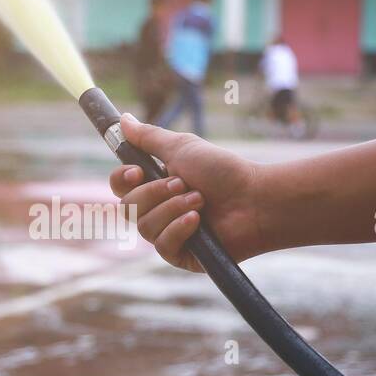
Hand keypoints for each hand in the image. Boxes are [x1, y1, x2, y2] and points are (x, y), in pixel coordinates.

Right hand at [108, 114, 265, 271]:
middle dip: (154, 193)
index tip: (137, 172)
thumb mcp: (183, 148)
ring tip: (200, 200)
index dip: (122, 180)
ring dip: (172, 209)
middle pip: (127, 208)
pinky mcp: (182, 256)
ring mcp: (169, 234)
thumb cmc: (224, 172)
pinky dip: (179, 229)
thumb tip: (123, 120)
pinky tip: (198, 222)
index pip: (120, 187)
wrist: (255, 199)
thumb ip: (150, 137)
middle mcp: (158, 210)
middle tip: (183, 183)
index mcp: (156, 185)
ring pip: (144, 227)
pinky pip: (162, 246)